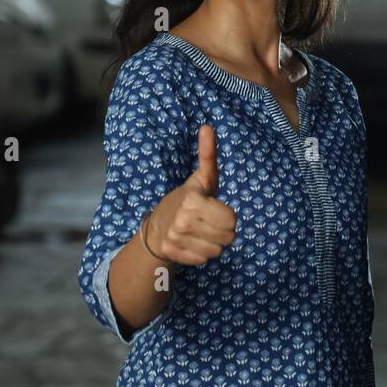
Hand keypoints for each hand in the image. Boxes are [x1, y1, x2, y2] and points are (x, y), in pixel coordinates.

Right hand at [145, 124, 236, 265]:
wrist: (155, 227)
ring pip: (217, 251)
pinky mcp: (172, 254)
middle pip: (228, 238)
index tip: (216, 209)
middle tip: (209, 222)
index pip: (231, 220)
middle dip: (224, 231)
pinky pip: (203, 260)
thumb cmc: (187, 199)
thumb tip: (207, 127)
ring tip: (201, 232)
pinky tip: (192, 243)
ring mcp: (175, 238)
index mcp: (192, 200)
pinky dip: (201, 253)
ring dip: (214, 243)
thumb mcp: (200, 178)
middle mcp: (182, 220)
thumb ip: (208, 155)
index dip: (228, 216)